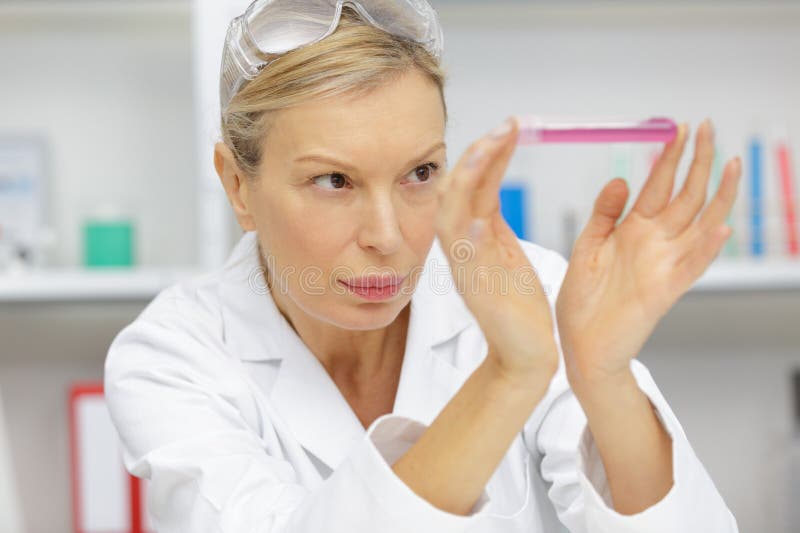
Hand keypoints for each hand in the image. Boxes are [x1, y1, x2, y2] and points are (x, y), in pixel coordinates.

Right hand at [434, 117, 558, 382]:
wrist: (524, 355)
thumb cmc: (517, 306)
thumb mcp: (507, 250)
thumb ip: (493, 218)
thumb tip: (492, 176)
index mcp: (474, 236)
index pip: (475, 184)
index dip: (489, 153)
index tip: (511, 124)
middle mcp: (463, 248)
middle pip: (456, 192)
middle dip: (477, 156)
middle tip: (504, 126)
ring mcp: (466, 268)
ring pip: (452, 217)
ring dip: (468, 183)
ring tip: (487, 151)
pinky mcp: (476, 292)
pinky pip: (464, 260)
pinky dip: (468, 237)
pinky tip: (478, 218)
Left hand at [555, 119, 740, 386]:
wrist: (580, 344)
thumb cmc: (582, 298)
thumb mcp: (587, 247)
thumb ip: (604, 214)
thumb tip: (621, 178)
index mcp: (633, 230)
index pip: (658, 185)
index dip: (669, 156)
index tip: (679, 127)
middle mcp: (654, 243)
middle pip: (685, 195)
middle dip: (697, 161)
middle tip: (708, 126)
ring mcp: (663, 265)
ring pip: (699, 225)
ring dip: (717, 196)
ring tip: (730, 163)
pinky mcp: (664, 292)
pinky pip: (691, 267)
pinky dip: (706, 248)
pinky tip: (720, 227)